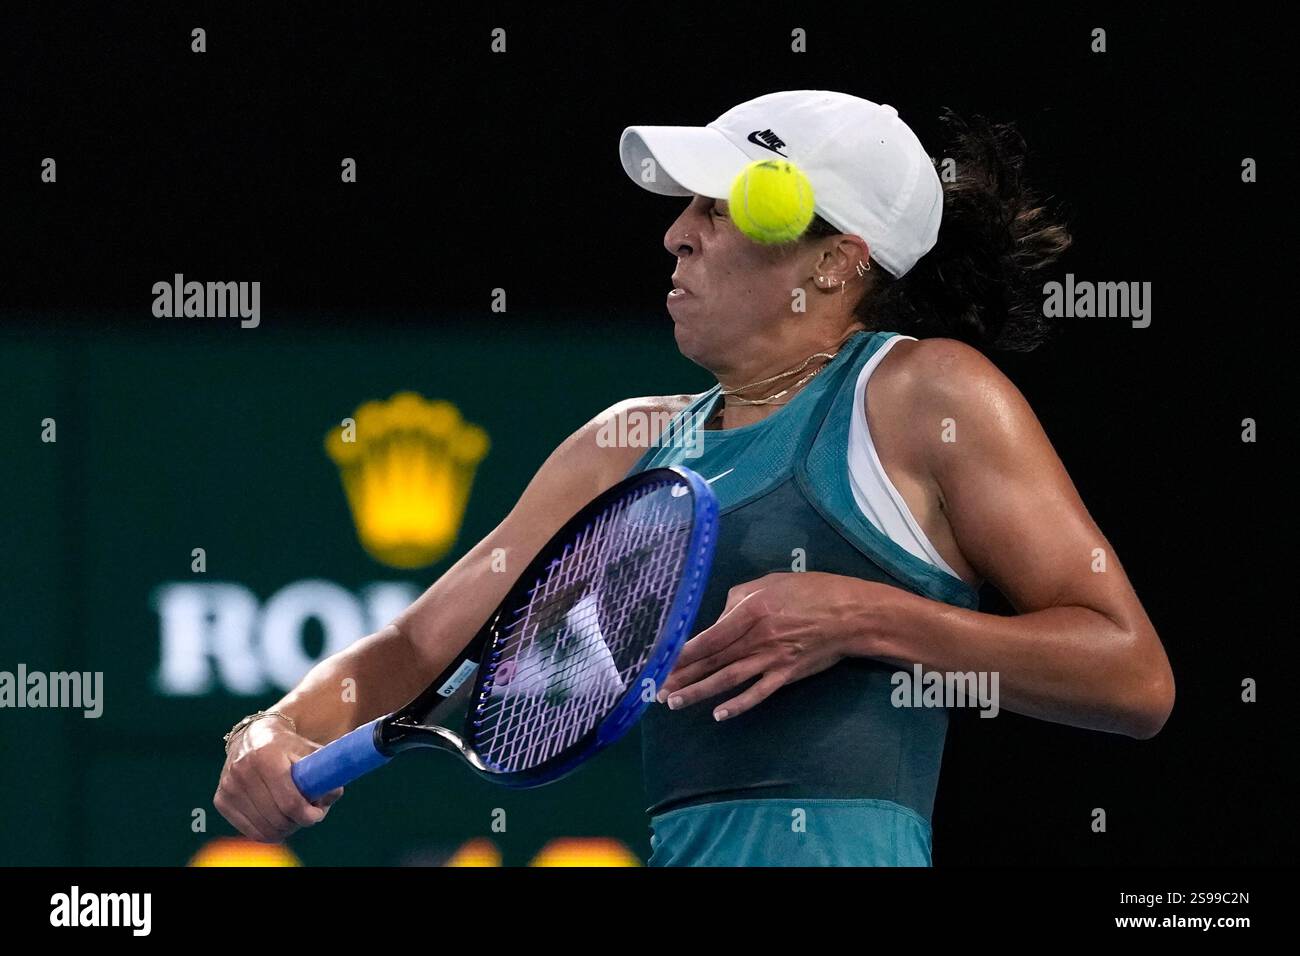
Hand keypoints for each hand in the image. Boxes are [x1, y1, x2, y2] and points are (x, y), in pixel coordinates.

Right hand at [214, 717, 342, 842]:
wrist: (254, 736)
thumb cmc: (289, 747)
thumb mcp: (311, 752)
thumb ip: (326, 773)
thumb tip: (331, 795)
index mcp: (267, 756)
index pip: (289, 801)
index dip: (307, 814)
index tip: (316, 815)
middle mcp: (243, 770)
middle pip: (276, 817)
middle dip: (297, 822)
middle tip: (307, 816)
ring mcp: (229, 786)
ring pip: (263, 828)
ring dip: (283, 829)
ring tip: (293, 817)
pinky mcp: (221, 800)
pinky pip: (249, 830)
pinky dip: (267, 831)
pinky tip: (277, 820)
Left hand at [657, 572, 877, 720]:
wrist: (850, 615)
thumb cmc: (810, 591)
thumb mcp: (770, 581)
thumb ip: (738, 598)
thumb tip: (718, 619)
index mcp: (750, 611)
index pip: (708, 636)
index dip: (683, 651)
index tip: (662, 660)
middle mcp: (756, 638)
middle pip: (712, 660)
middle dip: (682, 676)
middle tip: (657, 688)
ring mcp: (771, 659)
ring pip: (728, 679)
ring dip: (699, 692)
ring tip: (674, 702)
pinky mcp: (786, 675)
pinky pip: (757, 693)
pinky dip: (738, 705)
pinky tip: (719, 714)